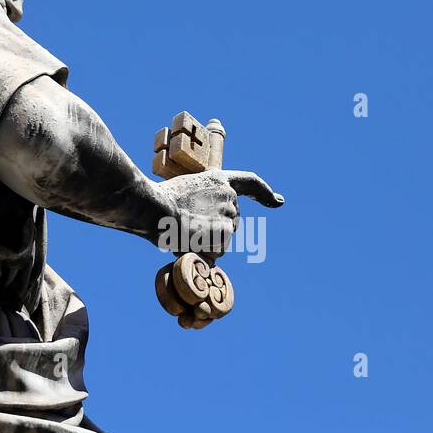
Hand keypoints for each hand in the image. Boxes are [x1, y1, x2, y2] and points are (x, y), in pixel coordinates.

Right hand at [152, 169, 283, 255]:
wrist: (154, 207)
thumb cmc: (157, 201)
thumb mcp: (182, 194)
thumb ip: (199, 205)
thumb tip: (199, 234)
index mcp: (218, 180)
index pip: (250, 183)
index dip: (265, 193)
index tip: (278, 201)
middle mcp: (229, 194)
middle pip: (231, 220)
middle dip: (215, 230)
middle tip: (188, 228)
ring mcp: (230, 212)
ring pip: (224, 238)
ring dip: (207, 242)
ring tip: (185, 232)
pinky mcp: (226, 231)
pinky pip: (219, 251)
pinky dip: (205, 252)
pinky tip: (190, 242)